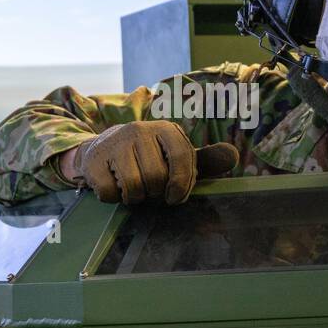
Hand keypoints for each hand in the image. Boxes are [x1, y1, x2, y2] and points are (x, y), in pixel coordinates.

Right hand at [59, 121, 238, 204]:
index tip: (174, 197)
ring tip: (135, 188)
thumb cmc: (149, 157)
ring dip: (136, 198)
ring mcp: (115, 142)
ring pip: (133, 187)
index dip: (181, 183)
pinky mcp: (94, 159)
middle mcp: (139, 130)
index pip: (182, 156)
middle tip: (150, 189)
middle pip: (156, 177)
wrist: (104, 149)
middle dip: (155, 193)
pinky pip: (109, 192)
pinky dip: (114, 198)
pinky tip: (115, 185)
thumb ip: (205, 160)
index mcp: (166, 129)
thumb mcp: (178, 156)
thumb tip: (233, 156)